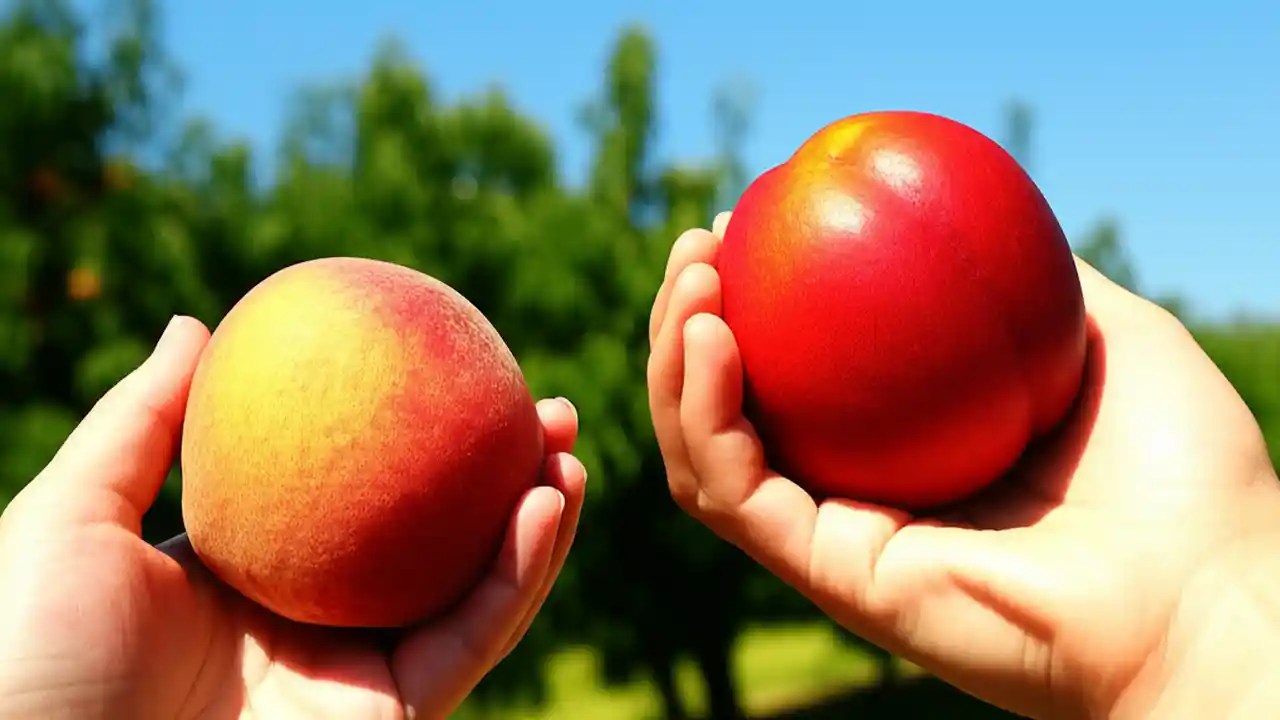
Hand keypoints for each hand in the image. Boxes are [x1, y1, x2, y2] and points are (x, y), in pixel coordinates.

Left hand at [0, 316, 586, 719]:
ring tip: (567, 448)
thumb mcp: (70, 517)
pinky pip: (471, 638)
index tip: (447, 372)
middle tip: (542, 410)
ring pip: (472, 592)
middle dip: (496, 478)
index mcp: (249, 577)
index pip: (349, 497)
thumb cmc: (22, 656)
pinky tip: (547, 502)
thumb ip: (140, 424)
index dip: (405, 440)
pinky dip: (520, 573)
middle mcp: (313, 624)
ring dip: (535, 522)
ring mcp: (355, 675)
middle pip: (431, 541)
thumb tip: (199, 323)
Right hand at [648, 213, 1279, 718]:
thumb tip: (972, 205)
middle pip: (733, 412)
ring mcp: (840, 539)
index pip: (799, 380)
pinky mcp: (832, 574)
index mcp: (909, 453)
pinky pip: (733, 490)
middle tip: (700, 246)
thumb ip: (1039, 277)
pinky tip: (712, 334)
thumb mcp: (1109, 333)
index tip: (749, 226)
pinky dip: (702, 410)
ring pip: (708, 453)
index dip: (758, 304)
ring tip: (692, 278)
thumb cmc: (1186, 472)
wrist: (1207, 590)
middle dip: (690, 324)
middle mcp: (862, 497)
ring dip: (674, 361)